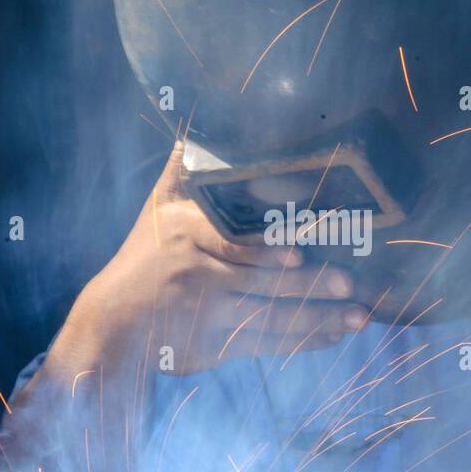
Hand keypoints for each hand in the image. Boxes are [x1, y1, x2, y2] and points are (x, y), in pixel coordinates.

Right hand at [61, 137, 368, 376]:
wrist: (112, 324)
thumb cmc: (143, 258)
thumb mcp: (158, 210)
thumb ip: (184, 170)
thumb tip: (200, 125)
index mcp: (187, 236)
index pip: (232, 243)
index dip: (267, 252)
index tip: (300, 255)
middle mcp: (198, 275)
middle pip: (259, 283)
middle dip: (307, 287)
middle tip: (347, 284)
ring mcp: (209, 315)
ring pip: (269, 316)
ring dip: (317, 319)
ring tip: (358, 317)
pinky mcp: (216, 346)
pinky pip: (266, 343)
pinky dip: (302, 341)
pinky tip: (332, 336)